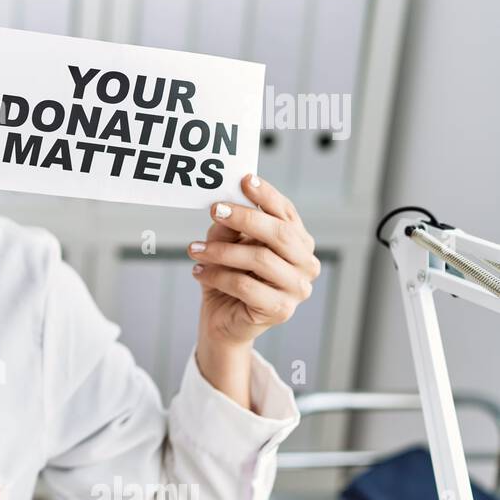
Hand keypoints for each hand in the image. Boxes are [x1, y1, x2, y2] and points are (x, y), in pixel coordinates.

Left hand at [187, 173, 321, 349]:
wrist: (222, 319)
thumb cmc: (228, 277)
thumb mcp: (227, 245)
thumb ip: (230, 227)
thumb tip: (225, 206)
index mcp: (299, 242)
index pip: (287, 213)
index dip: (267, 196)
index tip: (244, 180)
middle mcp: (306, 264)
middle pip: (280, 233)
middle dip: (246, 217)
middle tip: (216, 210)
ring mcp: (297, 289)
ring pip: (260, 258)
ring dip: (221, 250)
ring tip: (194, 249)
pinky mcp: (280, 310)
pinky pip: (245, 285)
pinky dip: (218, 275)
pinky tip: (198, 272)